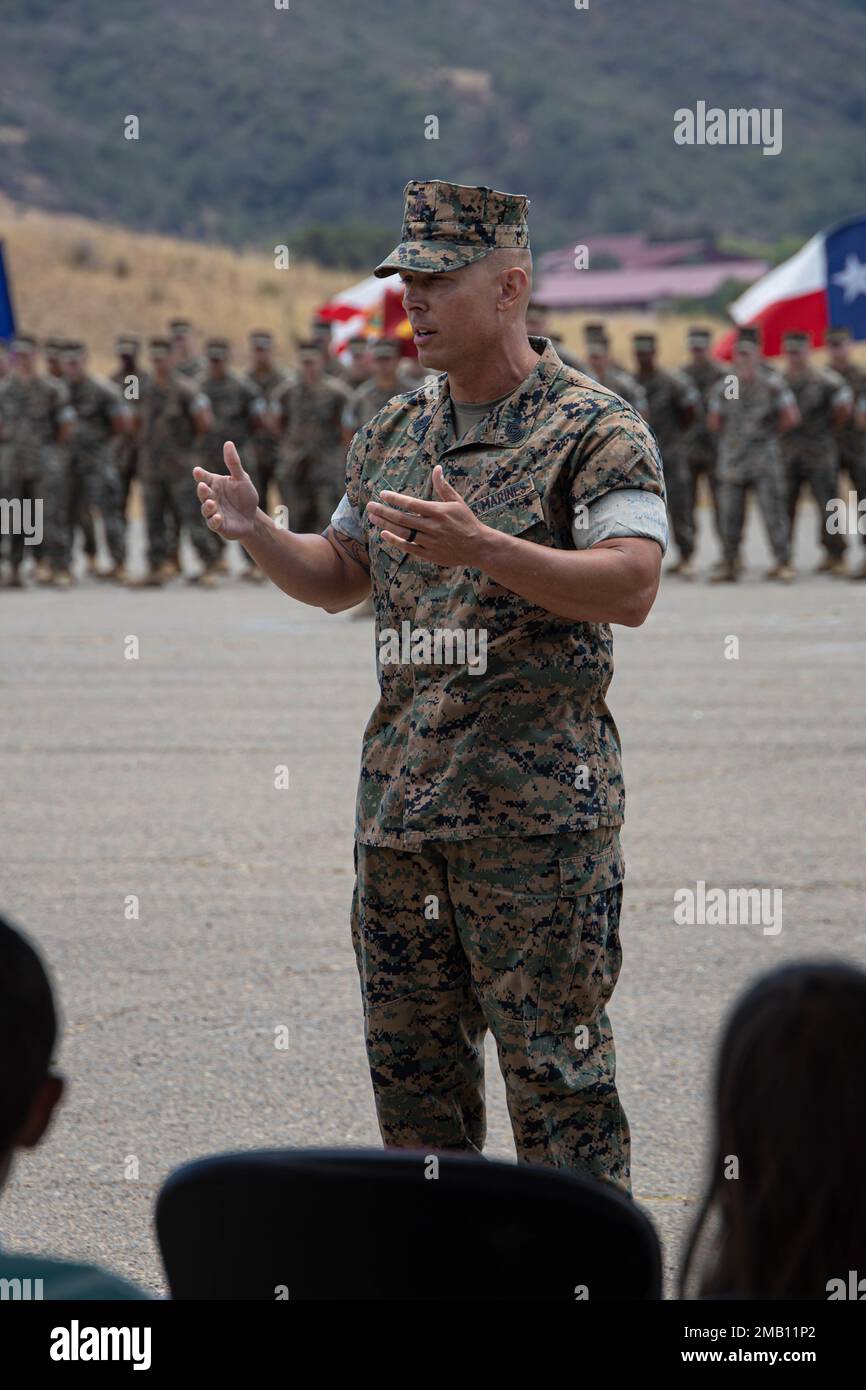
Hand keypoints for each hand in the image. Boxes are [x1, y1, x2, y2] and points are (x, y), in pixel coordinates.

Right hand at [193, 441, 258, 539]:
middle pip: (203, 493)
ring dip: (207, 506)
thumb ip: (234, 463)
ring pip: (206, 509)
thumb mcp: (242, 479)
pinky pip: (213, 523)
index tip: (198, 471)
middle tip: (203, 486)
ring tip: (212, 503)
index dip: (200, 475)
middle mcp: (211, 497)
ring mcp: (213, 512)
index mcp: (214, 484)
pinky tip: (218, 517)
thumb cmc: (245, 497)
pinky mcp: (218, 525)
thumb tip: (228, 443)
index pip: (204, 477)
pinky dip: (214, 521)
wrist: (252, 518)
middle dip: (202, 490)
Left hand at [366, 465, 484, 565]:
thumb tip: (437, 468)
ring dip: (385, 525)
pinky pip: (408, 547)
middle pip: (401, 518)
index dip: (395, 498)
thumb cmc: (467, 521)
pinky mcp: (429, 554)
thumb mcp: (457, 501)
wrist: (478, 547)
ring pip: (402, 532)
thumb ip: (443, 486)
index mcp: (438, 511)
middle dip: (383, 511)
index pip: (411, 503)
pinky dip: (395, 541)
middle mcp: (432, 526)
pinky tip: (384, 534)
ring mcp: (429, 541)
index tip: (382, 494)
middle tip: (370, 506)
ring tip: (372, 518)